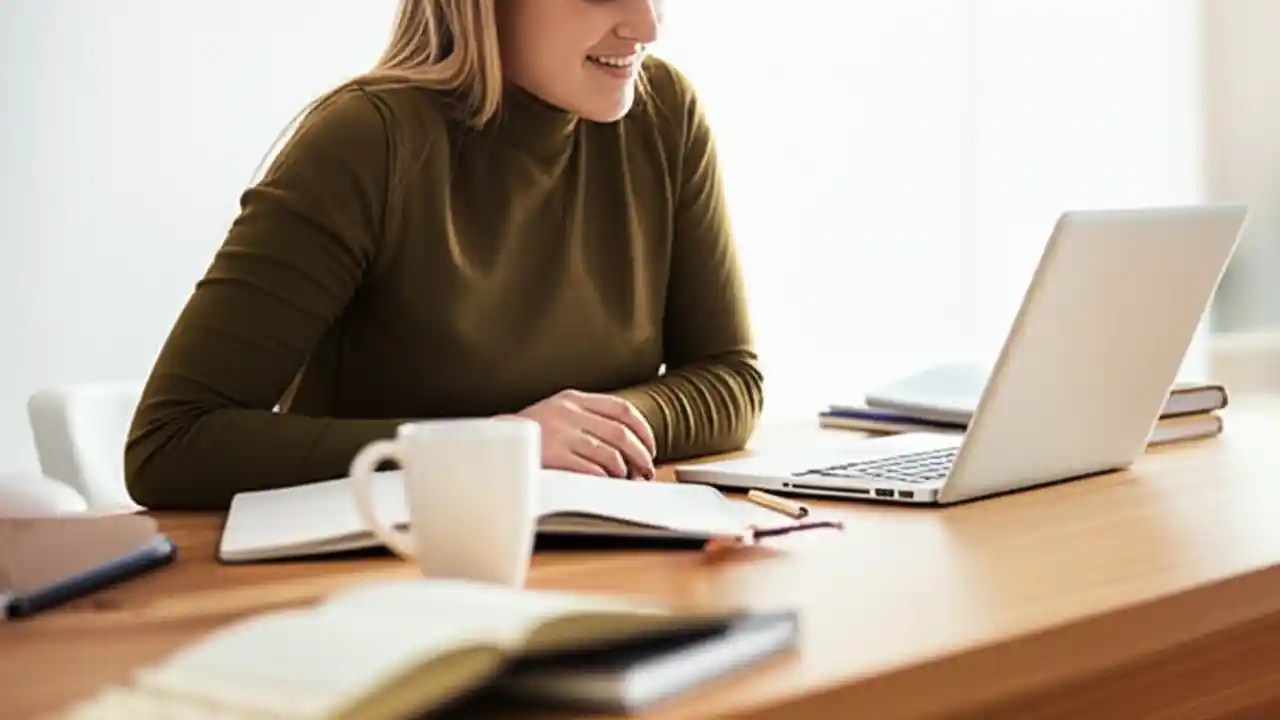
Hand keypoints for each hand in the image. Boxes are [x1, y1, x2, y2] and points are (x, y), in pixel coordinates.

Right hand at [507, 390, 656, 479]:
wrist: (493, 445)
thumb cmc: (529, 436)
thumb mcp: (556, 414)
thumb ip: (586, 419)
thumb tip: (625, 443)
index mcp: (572, 399)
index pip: (621, 409)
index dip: (643, 430)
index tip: (650, 447)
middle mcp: (568, 412)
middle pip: (621, 434)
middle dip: (640, 455)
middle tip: (646, 470)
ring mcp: (561, 433)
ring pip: (610, 454)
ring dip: (624, 471)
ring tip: (625, 479)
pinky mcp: (554, 455)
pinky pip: (592, 470)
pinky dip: (604, 479)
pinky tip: (605, 483)